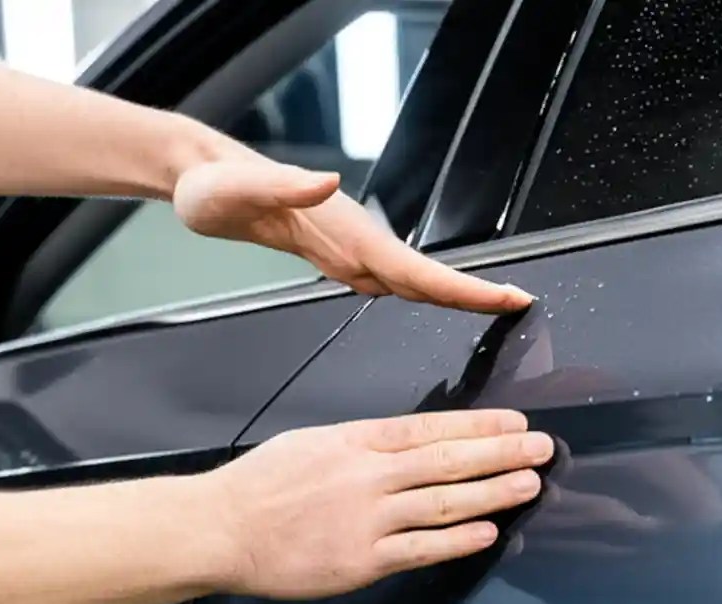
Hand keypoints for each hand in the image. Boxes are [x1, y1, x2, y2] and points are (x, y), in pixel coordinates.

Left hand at [172, 159, 533, 312]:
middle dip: (472, 294)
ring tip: (490, 308)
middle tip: (520, 307)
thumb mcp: (242, 187)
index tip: (508, 296)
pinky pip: (382, 279)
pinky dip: (412, 292)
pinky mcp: (330, 254)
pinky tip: (420, 301)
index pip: (416, 267)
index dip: (463, 288)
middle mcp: (352, 239)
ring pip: (407, 279)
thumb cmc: (215, 186)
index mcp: (344, 231)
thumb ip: (285, 186)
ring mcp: (344, 247)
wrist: (201, 176)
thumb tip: (327, 182)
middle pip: (424, 277)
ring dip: (449, 295)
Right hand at [203, 410, 552, 598]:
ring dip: (493, 492)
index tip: (514, 421)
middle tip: (540, 446)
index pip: (430, 428)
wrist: (222, 528)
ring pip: (444, 502)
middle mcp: (367, 476)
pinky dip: (458, 540)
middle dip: (501, 452)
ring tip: (528, 484)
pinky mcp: (362, 560)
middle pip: (448, 460)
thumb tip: (406, 441)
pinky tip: (488, 532)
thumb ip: (361, 442)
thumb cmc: (260, 486)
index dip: (479, 424)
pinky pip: (421, 549)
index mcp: (355, 441)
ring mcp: (367, 519)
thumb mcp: (311, 441)